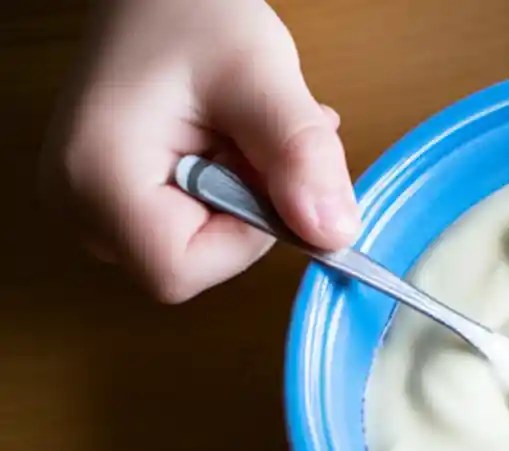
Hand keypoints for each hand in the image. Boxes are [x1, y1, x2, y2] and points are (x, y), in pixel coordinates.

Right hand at [41, 0, 358, 302]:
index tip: (265, 173)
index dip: (242, 238)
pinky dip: (226, 192)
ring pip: (193, 247)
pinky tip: (235, 142)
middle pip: (188, 263)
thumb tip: (334, 235)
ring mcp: (87, 206)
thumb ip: (299, 158)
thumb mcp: (262, 79)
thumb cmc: (192, 13)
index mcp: (97, 179)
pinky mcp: (107, 198)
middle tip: (266, 140)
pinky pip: (182, 224)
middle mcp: (77, 206)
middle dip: (249, 210)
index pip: (181, 270)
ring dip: (244, 199)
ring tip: (251, 131)